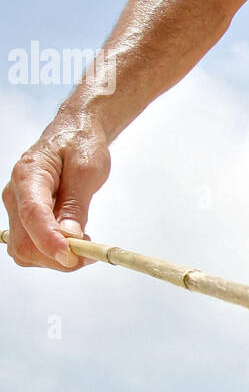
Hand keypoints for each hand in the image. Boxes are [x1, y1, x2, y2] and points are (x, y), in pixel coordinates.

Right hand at [3, 118, 110, 269]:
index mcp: (29, 175)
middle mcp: (15, 194)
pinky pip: (31, 248)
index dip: (49, 239)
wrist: (73, 134)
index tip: (71, 256)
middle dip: (57, 256)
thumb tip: (69, 236)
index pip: (32, 214)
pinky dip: (52, 254)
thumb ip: (76, 204)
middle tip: (91, 251)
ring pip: (26, 251)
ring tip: (84, 242)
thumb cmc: (81, 146)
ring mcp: (16, 208)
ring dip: (56, 258)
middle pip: (25, 242)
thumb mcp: (87, 170)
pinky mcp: (23, 218)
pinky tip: (72, 241)